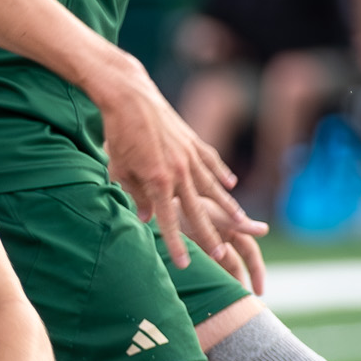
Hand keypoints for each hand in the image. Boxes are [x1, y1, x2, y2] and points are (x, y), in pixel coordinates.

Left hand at [89, 51, 266, 294]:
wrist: (130, 96)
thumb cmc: (118, 133)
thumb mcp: (120, 169)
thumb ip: (135, 195)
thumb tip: (148, 217)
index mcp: (159, 181)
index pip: (169, 220)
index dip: (177, 244)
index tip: (185, 264)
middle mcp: (180, 171)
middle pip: (198, 210)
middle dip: (210, 234)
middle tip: (223, 255)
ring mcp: (190, 155)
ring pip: (213, 188)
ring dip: (228, 208)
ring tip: (242, 224)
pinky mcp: (194, 141)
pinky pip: (212, 163)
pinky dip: (222, 175)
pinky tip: (231, 186)